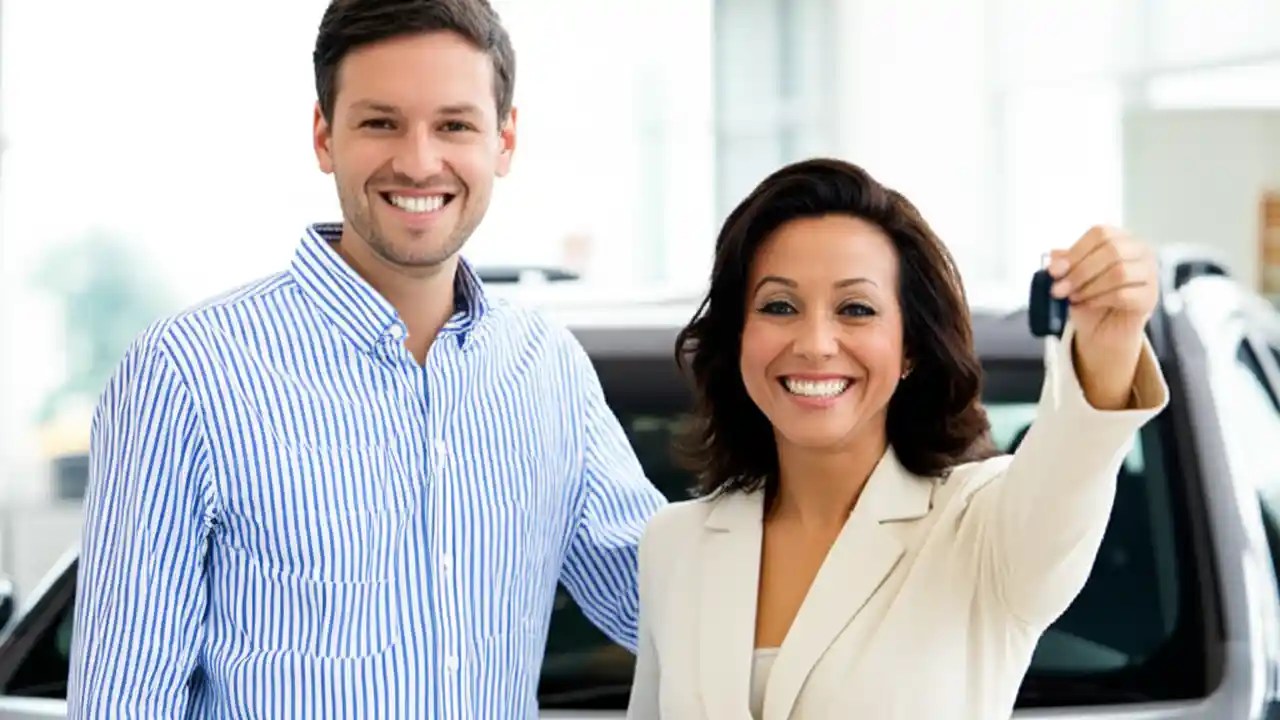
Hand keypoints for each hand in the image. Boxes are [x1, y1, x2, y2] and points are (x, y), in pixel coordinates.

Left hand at [1046, 226, 1157, 408]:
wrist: (1104, 329)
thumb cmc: (1090, 296)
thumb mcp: (1073, 277)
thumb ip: (1066, 264)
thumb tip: (1054, 255)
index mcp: (1120, 238)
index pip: (1100, 234)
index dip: (1074, 252)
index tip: (1053, 271)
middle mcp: (1140, 251)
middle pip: (1111, 250)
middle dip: (1079, 272)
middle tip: (1058, 290)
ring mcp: (1150, 273)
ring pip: (1119, 272)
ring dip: (1089, 287)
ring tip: (1073, 297)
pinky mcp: (1150, 297)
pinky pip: (1125, 295)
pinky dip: (1100, 300)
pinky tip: (1088, 304)